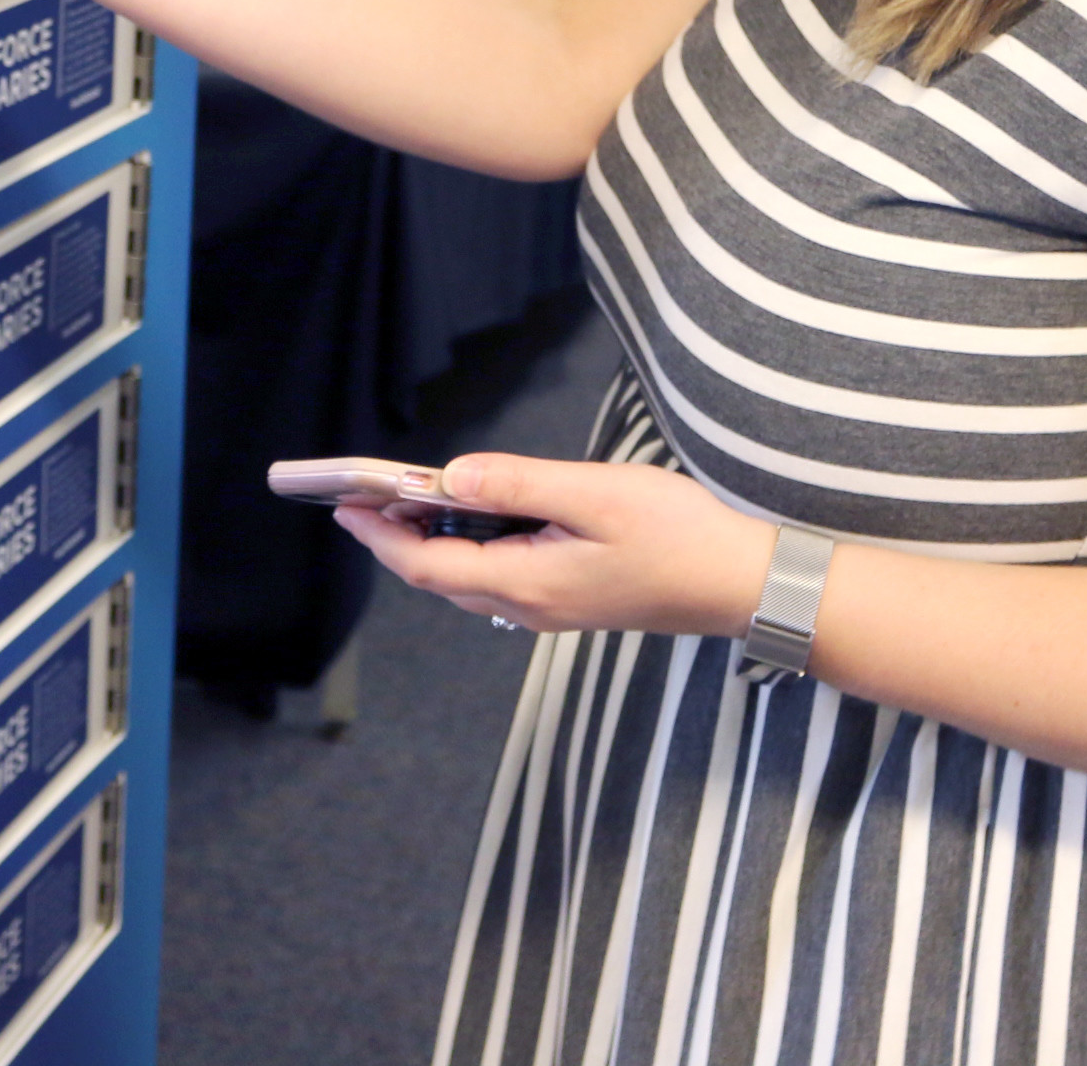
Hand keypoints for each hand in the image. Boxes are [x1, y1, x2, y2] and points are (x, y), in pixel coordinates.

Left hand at [327, 451, 778, 638]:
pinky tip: (473, 516)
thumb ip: (519, 484)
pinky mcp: (569, 600)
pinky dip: (469, 547)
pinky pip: (498, 577)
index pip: (427, 562)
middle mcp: (529, 606)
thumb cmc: (678, 535)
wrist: (740, 583)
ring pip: (466, 578)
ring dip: (430, 542)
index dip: (380, 533)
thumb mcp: (596, 495)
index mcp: (526, 583)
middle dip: (394, 537)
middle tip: (361, 497)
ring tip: (404, 500)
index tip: (345, 502)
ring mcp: (549, 608)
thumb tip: (452, 478)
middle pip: (438, 575)